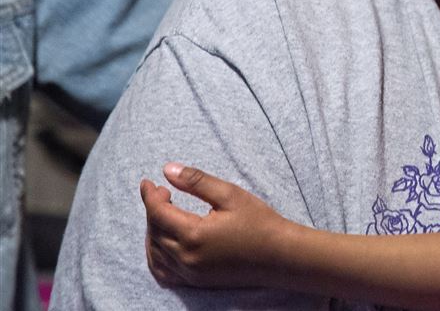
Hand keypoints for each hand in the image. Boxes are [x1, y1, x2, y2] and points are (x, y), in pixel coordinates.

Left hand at [141, 163, 291, 287]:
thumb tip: (167, 170)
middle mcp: (187, 257)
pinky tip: (162, 242)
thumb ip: (197, 181)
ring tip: (164, 213)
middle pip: (153, 231)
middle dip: (153, 210)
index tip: (148, 182)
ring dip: (153, 231)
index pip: (157, 213)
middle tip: (164, 192)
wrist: (279, 255)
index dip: (149, 195)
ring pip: (155, 252)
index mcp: (194, 234)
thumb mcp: (230, 194)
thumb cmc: (259, 222)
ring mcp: (190, 273)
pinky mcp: (195, 281)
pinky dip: (156, 256)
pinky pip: (163, 272)